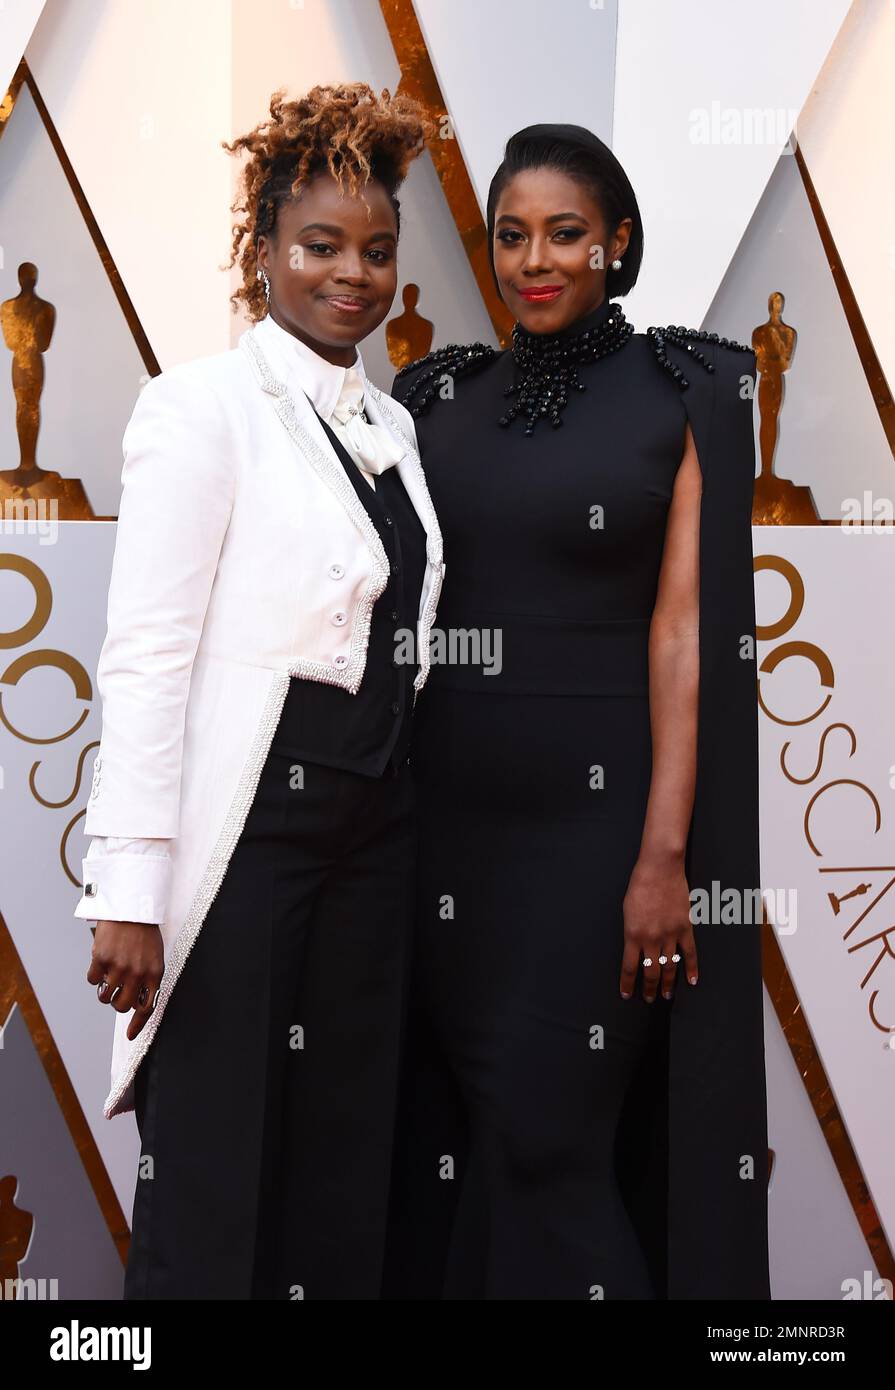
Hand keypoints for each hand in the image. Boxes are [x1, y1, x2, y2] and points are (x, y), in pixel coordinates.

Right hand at [87, 920, 164, 1040]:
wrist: (131, 907)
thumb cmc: (144, 932)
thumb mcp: (155, 956)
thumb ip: (148, 979)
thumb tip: (137, 1002)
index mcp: (155, 973)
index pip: (147, 1007)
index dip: (137, 1024)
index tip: (130, 1035)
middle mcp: (137, 973)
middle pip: (122, 1006)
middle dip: (118, 1002)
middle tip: (117, 990)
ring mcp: (119, 966)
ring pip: (105, 996)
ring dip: (104, 991)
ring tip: (108, 976)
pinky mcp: (101, 959)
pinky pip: (93, 981)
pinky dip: (94, 975)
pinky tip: (100, 963)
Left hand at [619, 854, 697, 1002]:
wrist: (660, 869)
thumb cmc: (640, 886)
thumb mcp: (627, 911)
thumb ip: (631, 932)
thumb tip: (635, 948)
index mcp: (632, 935)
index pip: (629, 967)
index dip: (628, 984)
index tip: (627, 994)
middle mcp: (651, 939)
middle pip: (650, 971)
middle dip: (649, 988)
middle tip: (649, 999)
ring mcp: (670, 935)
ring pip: (669, 966)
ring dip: (667, 983)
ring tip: (666, 994)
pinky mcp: (685, 928)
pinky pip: (689, 953)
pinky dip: (691, 969)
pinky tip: (691, 980)